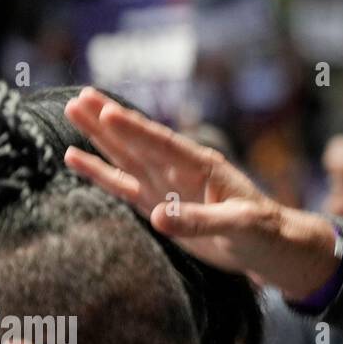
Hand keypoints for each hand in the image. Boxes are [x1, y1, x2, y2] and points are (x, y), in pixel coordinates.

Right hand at [62, 87, 338, 300]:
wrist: (269, 246)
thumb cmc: (264, 231)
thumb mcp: (241, 226)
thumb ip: (200, 221)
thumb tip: (156, 217)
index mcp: (204, 168)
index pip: (165, 144)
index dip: (137, 129)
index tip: (108, 110)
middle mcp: (180, 171)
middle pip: (139, 142)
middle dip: (110, 122)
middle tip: (78, 97)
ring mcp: (166, 186)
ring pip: (127, 157)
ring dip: (100, 137)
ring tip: (73, 111)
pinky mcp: (157, 205)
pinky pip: (123, 185)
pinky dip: (100, 173)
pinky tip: (75, 156)